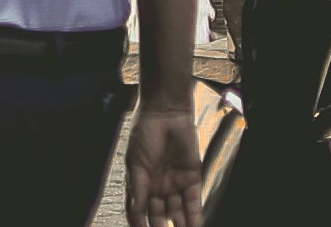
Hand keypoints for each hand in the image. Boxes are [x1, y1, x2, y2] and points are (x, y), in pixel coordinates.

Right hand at [128, 99, 199, 226]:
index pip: (139, 211)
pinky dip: (194, 217)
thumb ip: (138, 189)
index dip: (139, 224)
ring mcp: (175, 185)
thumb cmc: (144, 134)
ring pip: (178, 213)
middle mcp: (157, 187)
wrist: (166, 113)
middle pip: (159, 216)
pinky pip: (193, 203)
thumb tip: (137, 213)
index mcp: (140, 184)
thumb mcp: (136, 162)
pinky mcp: (192, 180)